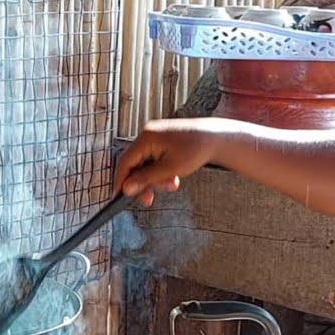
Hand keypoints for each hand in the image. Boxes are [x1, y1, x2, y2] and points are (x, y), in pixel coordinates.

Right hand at [114, 119, 231, 205]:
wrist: (216, 138)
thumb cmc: (196, 150)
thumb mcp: (170, 170)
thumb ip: (146, 179)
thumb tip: (127, 188)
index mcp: (146, 137)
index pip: (125, 161)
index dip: (120, 181)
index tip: (118, 196)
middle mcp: (148, 135)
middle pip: (134, 164)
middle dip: (142, 183)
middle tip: (148, 200)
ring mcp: (155, 137)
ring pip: (145, 164)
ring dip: (155, 179)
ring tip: (172, 185)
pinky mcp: (163, 142)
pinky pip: (154, 160)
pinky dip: (160, 172)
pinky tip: (173, 178)